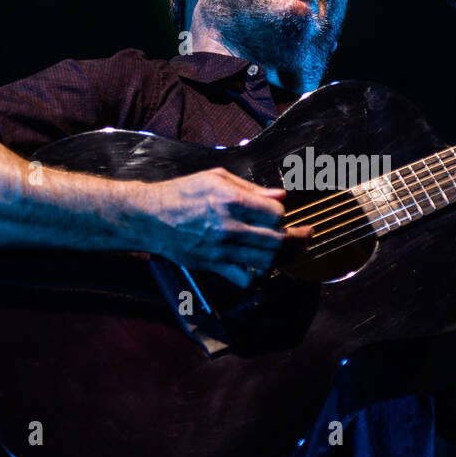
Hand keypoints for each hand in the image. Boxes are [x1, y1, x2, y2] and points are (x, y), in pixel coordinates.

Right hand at [137, 168, 312, 287]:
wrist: (149, 217)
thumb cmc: (182, 193)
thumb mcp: (216, 178)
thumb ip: (252, 188)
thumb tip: (281, 195)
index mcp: (231, 201)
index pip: (276, 214)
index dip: (284, 215)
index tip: (283, 214)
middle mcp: (229, 227)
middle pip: (277, 242)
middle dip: (298, 240)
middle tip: (306, 236)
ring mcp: (222, 249)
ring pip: (267, 262)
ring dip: (284, 257)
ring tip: (290, 251)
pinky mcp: (214, 265)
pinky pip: (246, 278)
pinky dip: (259, 275)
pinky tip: (262, 266)